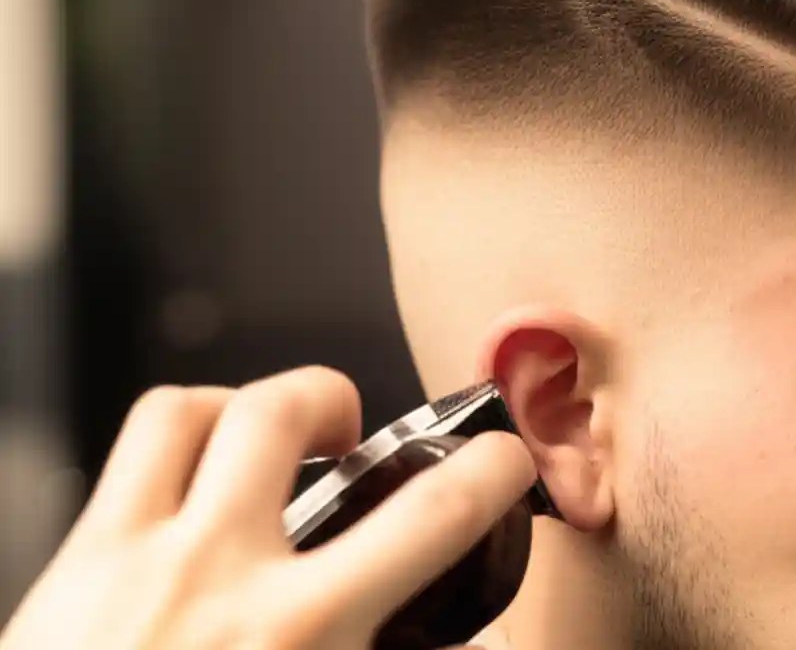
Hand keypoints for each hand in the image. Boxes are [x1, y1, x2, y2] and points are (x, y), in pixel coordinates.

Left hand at [0, 367, 535, 648]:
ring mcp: (132, 558)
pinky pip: (125, 458)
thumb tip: (420, 640)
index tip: (500, 460)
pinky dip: (174, 448)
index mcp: (298, 633)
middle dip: (335, 394)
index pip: (433, 516)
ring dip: (241, 404)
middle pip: (285, 411)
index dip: (490, 469)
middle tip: (350, 425)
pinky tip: (194, 492)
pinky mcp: (72, 564)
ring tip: (263, 433)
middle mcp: (214, 575)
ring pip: (186, 411)